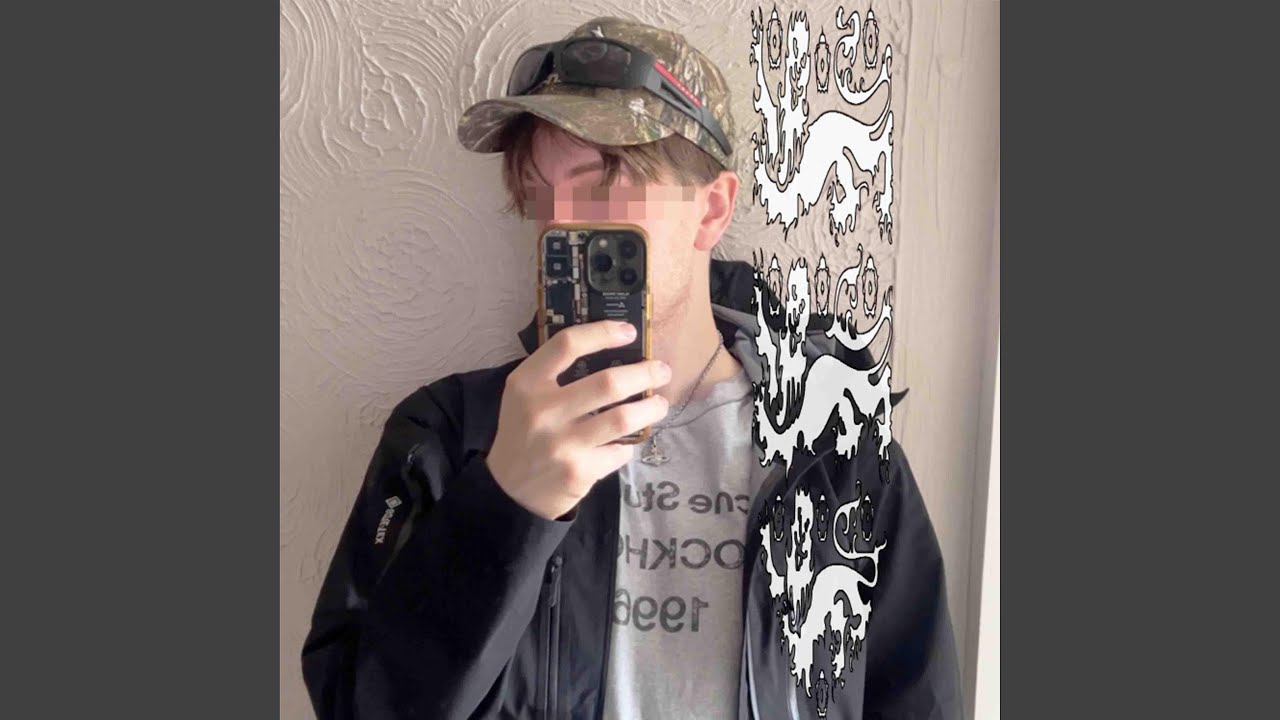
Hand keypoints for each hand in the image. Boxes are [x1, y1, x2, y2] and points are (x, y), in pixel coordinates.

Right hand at [485, 320, 670, 520]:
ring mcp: (562, 444)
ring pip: (623, 418)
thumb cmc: (525, 433)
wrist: (509, 491)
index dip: (603, 333)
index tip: (629, 332)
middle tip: (661, 371)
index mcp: (526, 384)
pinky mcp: (578, 472)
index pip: (567, 345)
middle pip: (608, 383)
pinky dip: (627, 446)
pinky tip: (624, 443)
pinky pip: (618, 451)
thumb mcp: (525, 396)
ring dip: (650, 408)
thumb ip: (555, 373)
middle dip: (644, 373)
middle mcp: (542, 411)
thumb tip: (614, 351)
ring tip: (660, 404)